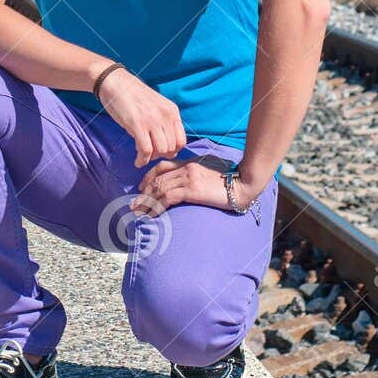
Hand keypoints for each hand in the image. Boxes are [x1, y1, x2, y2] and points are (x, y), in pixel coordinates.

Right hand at [97, 69, 185, 167]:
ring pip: (161, 151)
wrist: (115, 83)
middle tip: (150, 154)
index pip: (182, 141)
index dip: (173, 151)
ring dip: (151, 158)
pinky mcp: (137, 125)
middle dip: (161, 155)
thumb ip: (164, 121)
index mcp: (172, 110)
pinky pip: (146, 150)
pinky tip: (137, 161)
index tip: (162, 152)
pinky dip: (142, 160)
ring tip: (143, 155)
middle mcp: (165, 116)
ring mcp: (152, 120)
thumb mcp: (156, 105)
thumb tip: (166, 145)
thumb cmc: (133, 95)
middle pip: (172, 148)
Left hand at [131, 160, 254, 217]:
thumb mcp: (209, 172)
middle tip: (134, 205)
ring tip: (138, 213)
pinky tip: (152, 215)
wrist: (244, 183)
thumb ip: (196, 174)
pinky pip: (168, 198)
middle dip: (143, 193)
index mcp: (189, 162)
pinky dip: (157, 207)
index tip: (141, 188)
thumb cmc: (230, 181)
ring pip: (159, 189)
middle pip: (157, 179)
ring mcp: (188, 178)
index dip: (148, 177)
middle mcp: (186, 168)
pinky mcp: (192, 190)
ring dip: (146, 202)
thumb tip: (187, 185)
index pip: (162, 166)